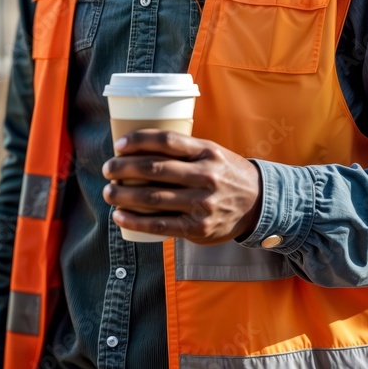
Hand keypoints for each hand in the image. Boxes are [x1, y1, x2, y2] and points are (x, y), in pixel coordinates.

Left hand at [101, 129, 261, 243]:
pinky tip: (120, 216)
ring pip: (154, 198)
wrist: (260, 203)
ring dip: (124, 196)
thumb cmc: (224, 172)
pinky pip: (161, 225)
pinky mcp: (199, 228)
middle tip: (107, 169)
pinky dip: (136, 221)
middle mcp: (205, 176)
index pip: (167, 140)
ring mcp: (202, 204)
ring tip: (108, 192)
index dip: (138, 140)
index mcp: (206, 152)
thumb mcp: (210, 151)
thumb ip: (182, 149)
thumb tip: (138, 146)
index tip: (119, 145)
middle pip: (155, 169)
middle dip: (124, 169)